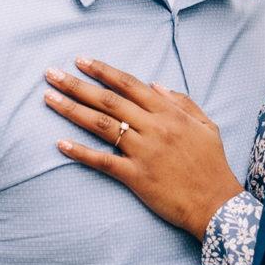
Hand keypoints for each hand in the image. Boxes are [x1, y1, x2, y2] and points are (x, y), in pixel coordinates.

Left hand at [44, 59, 242, 239]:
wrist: (216, 204)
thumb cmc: (213, 164)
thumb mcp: (207, 125)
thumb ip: (182, 102)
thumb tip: (155, 84)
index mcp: (169, 113)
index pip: (129, 85)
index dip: (103, 71)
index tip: (81, 61)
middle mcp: (154, 127)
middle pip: (108, 100)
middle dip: (77, 84)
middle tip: (51, 74)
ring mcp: (143, 152)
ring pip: (101, 125)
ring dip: (72, 109)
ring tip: (48, 98)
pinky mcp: (136, 177)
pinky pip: (103, 161)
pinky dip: (81, 152)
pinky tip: (60, 143)